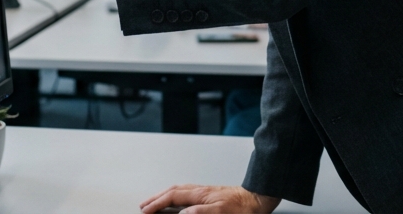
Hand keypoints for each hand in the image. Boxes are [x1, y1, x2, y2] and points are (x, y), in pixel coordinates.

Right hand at [139, 185, 280, 213]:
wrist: (258, 198)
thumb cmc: (243, 207)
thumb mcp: (222, 212)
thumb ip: (201, 212)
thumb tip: (183, 213)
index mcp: (200, 194)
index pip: (172, 197)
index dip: (157, 203)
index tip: (146, 210)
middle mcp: (201, 191)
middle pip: (172, 191)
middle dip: (156, 198)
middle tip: (144, 205)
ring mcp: (205, 192)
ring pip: (178, 190)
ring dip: (164, 196)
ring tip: (156, 202)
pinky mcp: (210, 194)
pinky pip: (186, 192)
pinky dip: (175, 195)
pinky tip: (177, 201)